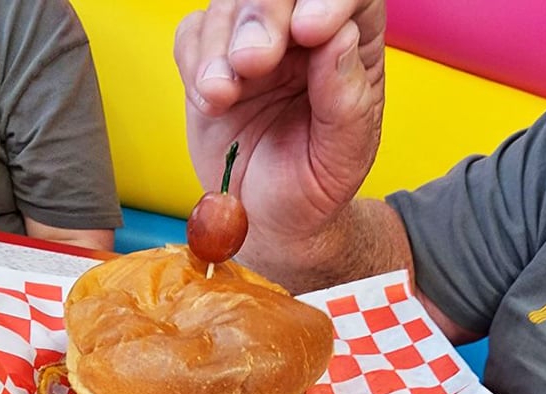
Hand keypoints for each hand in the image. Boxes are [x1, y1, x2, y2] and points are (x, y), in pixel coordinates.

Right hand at [174, 1, 384, 279]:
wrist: (269, 220)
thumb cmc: (314, 187)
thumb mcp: (343, 156)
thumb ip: (346, 101)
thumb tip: (338, 39)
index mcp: (351, 42)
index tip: (310, 31)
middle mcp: (303, 29)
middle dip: (261, 14)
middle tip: (252, 61)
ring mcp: (253, 40)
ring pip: (231, 3)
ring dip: (220, 45)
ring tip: (222, 96)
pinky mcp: (211, 58)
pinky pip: (193, 33)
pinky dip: (195, 63)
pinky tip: (211, 102)